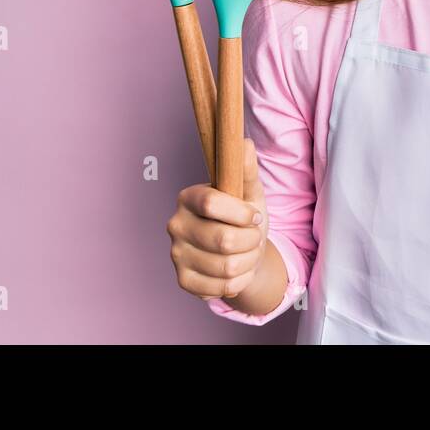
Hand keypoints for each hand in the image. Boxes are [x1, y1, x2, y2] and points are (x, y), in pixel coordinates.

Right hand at [166, 138, 268, 300]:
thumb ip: (246, 169)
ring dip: (248, 261)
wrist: (241, 252)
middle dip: (251, 240)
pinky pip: (220, 287)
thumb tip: (244, 142)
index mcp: (188, 197)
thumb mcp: (249, 192)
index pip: (211, 203)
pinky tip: (237, 269)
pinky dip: (239, 281)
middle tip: (253, 237)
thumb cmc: (243, 218)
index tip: (254, 216)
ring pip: (226, 266)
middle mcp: (175, 224)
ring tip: (247, 252)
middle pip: (223, 239)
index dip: (241, 213)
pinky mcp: (183, 281)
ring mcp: (176, 254)